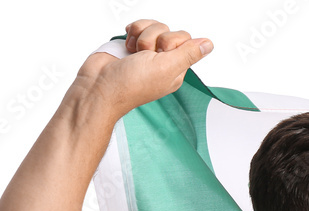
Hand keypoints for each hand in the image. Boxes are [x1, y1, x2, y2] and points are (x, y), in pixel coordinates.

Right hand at [69, 19, 212, 120]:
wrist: (99, 85)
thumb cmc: (131, 84)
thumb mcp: (166, 68)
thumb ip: (189, 54)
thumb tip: (209, 45)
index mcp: (176, 68)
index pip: (184, 39)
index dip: (171, 41)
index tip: (160, 53)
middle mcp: (163, 60)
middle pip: (168, 30)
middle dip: (153, 38)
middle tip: (144, 56)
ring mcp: (147, 52)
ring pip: (152, 26)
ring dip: (140, 35)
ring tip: (133, 52)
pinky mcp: (132, 45)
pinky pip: (138, 27)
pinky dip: (131, 33)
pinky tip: (127, 47)